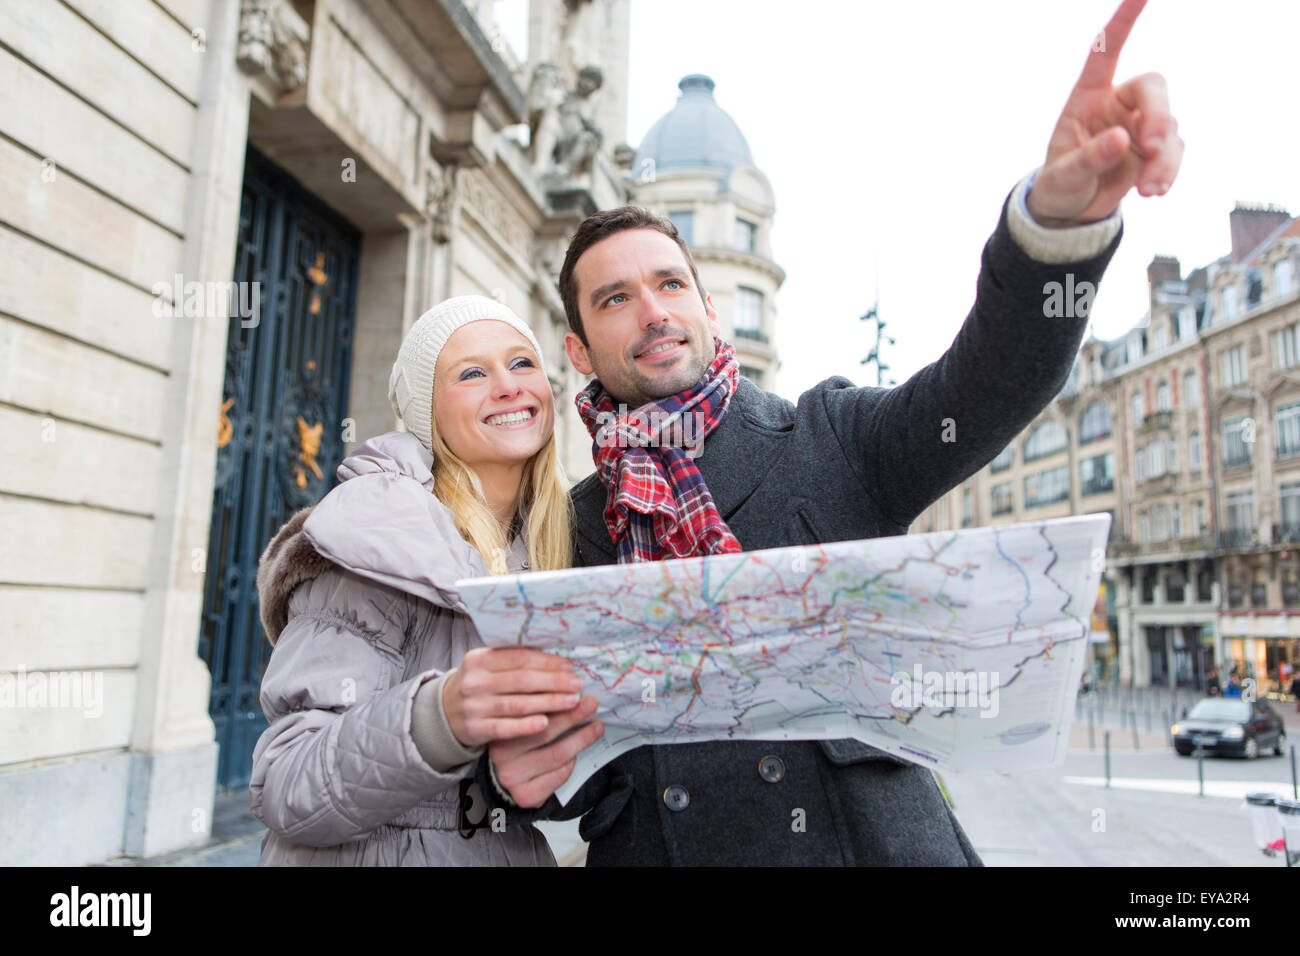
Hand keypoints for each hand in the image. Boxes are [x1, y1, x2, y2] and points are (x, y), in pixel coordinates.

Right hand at [442, 647, 582, 748]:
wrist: (444, 712)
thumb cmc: (477, 685)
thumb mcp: (486, 666)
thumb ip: (512, 660)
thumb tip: (556, 659)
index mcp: (479, 659)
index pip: (519, 658)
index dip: (547, 662)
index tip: (570, 666)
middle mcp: (475, 681)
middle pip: (522, 681)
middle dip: (554, 682)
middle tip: (578, 684)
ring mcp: (474, 706)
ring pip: (517, 704)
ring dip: (548, 702)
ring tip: (572, 702)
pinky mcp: (474, 729)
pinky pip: (504, 728)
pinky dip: (526, 726)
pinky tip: (545, 723)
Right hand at [488, 695, 604, 807]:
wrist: (509, 780)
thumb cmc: (521, 744)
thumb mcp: (523, 720)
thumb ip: (538, 704)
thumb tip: (567, 684)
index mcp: (499, 730)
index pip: (530, 710)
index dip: (555, 697)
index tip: (574, 688)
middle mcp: (501, 755)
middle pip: (544, 732)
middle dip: (572, 716)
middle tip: (590, 703)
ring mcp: (513, 777)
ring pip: (556, 755)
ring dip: (581, 739)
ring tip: (597, 726)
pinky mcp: (526, 795)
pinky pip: (558, 775)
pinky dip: (571, 764)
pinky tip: (577, 754)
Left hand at [1027, 0, 1183, 226]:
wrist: (1072, 209)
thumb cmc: (1061, 183)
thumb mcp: (1065, 175)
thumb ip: (1089, 158)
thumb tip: (1121, 140)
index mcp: (1088, 97)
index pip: (1106, 51)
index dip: (1123, 21)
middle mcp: (1118, 103)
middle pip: (1153, 88)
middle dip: (1158, 117)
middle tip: (1150, 150)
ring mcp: (1140, 124)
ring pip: (1169, 125)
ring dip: (1163, 158)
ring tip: (1147, 190)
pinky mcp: (1156, 148)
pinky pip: (1174, 151)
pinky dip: (1169, 171)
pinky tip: (1153, 192)